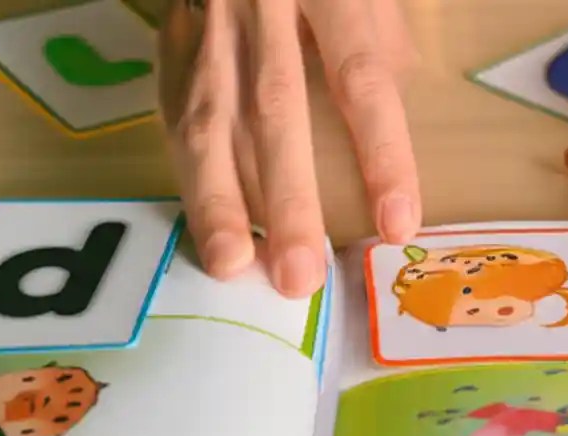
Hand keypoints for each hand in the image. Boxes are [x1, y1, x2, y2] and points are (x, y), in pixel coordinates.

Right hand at [159, 0, 420, 297]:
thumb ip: (380, 47)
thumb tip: (388, 135)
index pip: (360, 76)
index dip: (381, 153)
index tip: (397, 222)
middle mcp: (259, 5)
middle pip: (274, 107)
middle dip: (285, 197)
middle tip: (299, 276)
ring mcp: (206, 25)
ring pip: (209, 117)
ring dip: (219, 200)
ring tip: (232, 266)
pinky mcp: (171, 45)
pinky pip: (177, 116)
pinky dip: (191, 176)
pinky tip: (206, 227)